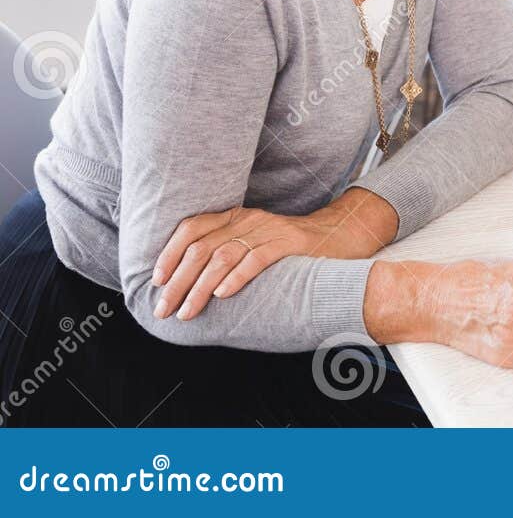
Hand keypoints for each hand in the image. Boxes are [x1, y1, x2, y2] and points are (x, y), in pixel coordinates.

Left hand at [151, 193, 393, 321]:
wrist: (339, 236)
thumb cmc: (290, 248)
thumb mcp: (253, 242)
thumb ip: (225, 252)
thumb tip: (185, 283)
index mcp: (235, 217)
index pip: (191, 228)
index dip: (169, 254)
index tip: (157, 280)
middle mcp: (248, 220)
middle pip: (201, 248)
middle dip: (177, 282)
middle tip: (164, 309)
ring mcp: (268, 230)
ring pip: (222, 256)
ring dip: (199, 287)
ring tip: (187, 311)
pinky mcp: (289, 243)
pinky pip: (256, 259)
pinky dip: (236, 278)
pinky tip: (223, 295)